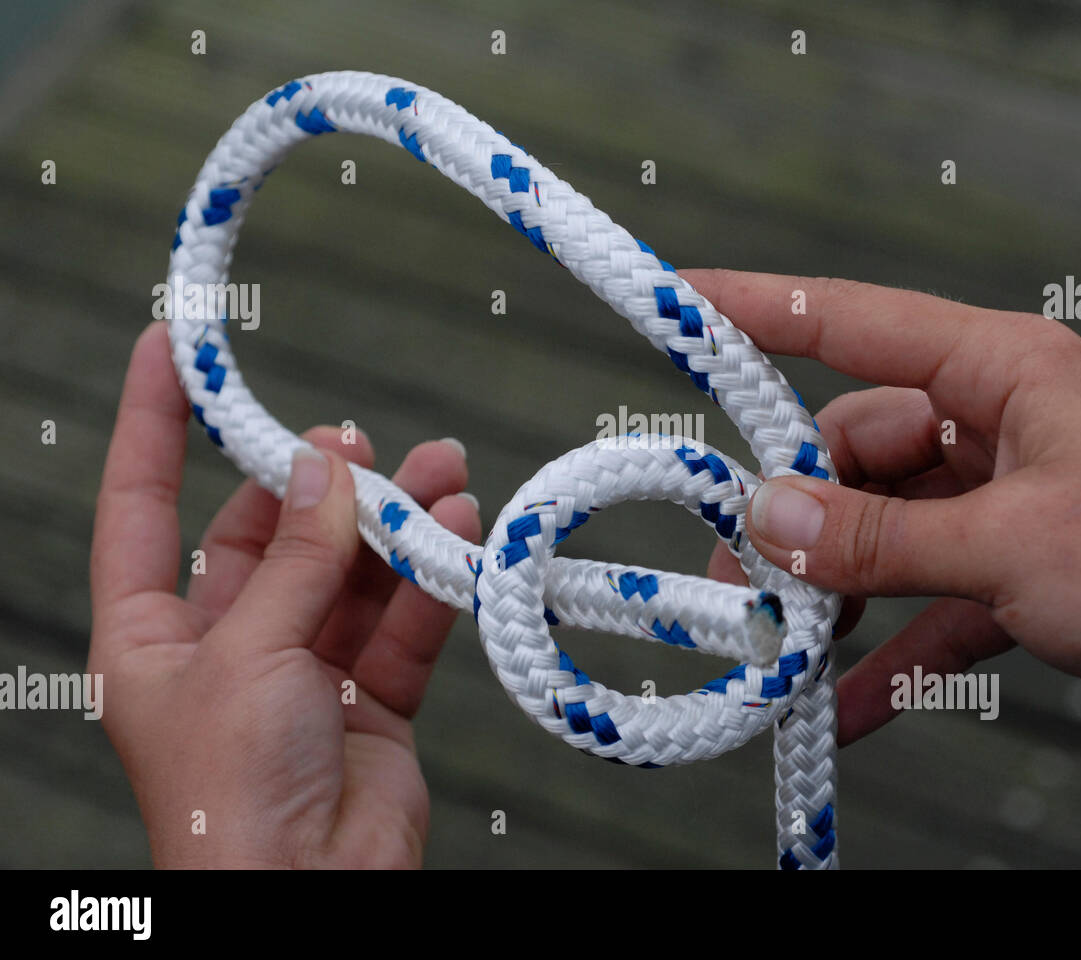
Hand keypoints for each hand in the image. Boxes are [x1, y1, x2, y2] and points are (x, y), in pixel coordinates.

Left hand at [89, 322, 479, 866]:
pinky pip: (401, 620)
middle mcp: (227, 644)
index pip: (143, 504)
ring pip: (350, 572)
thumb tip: (332, 466)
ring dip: (392, 523)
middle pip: (271, 533)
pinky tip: (459, 527)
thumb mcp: (248, 651)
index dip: (153, 421)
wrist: (312, 894)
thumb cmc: (233, 788)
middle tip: (360, 442)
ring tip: (440, 467)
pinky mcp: (373, 697)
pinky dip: (430, 579)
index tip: (171, 344)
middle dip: (318, 483)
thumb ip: (298, 557)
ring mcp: (303, 670)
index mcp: (153, 634)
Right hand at [684, 270, 1080, 753]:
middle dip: (794, 517)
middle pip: (853, 451)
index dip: (756, 306)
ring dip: (837, 591)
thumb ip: (876, 539)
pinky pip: (929, 598)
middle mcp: (995, 421)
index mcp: (998, 371)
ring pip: (883, 528)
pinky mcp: (1021, 565)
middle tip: (739, 581)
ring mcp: (1005, 495)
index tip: (677, 299)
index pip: (850, 322)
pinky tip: (843, 705)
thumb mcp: (1005, 549)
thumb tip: (765, 520)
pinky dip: (891, 648)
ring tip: (782, 650)